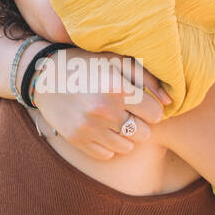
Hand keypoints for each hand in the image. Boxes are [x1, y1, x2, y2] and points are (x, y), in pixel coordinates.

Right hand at [30, 47, 171, 160]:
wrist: (44, 75)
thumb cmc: (86, 64)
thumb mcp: (115, 60)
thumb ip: (146, 77)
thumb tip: (169, 101)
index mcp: (117, 88)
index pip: (155, 114)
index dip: (152, 109)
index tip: (143, 104)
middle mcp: (104, 110)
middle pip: (144, 133)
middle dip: (141, 124)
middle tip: (129, 113)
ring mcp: (89, 128)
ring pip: (127, 147)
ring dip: (126, 135)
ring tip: (115, 121)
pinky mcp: (77, 140)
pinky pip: (107, 154)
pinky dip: (109, 144)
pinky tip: (102, 129)